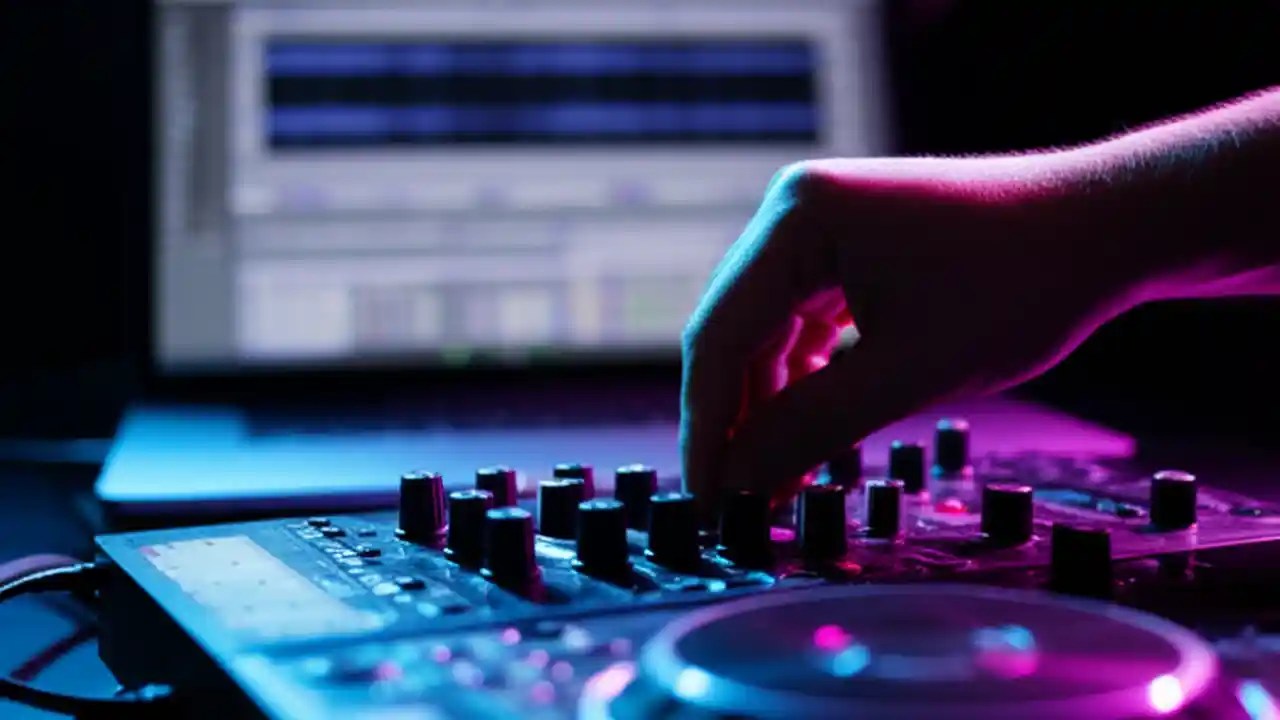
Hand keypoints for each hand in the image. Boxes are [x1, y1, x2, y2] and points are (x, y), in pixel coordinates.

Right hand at [679, 156, 1148, 508]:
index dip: (707, 427)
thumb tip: (737, 484)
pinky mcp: (849, 248)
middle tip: (732, 503)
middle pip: (736, 333)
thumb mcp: (908, 373)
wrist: (1103, 228)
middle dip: (734, 422)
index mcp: (798, 219)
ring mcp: (822, 226)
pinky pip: (804, 322)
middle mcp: (796, 211)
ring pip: (768, 334)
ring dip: (768, 406)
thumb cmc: (1020, 285)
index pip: (720, 335)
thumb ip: (809, 428)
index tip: (706, 500)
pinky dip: (803, 380)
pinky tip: (802, 434)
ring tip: (769, 482)